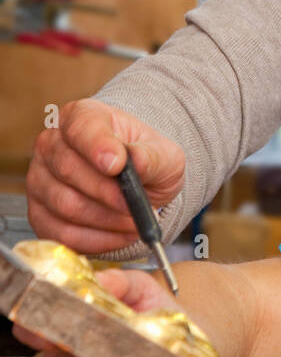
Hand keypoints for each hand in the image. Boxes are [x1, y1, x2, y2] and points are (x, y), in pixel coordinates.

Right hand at [27, 98, 184, 252]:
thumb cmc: (147, 160)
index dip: (97, 147)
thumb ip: (152, 156)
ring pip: (64, 205)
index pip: (80, 127)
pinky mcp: (39, 213)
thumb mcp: (164, 154)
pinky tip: (119, 235)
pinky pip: (61, 233)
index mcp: (81, 116)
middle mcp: (52, 144)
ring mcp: (40, 179)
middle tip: (135, 207)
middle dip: (107, 193)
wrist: (139, 183)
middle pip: (68, 169)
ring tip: (133, 222)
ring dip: (105, 220)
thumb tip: (137, 161)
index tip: (117, 165)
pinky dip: (95, 240)